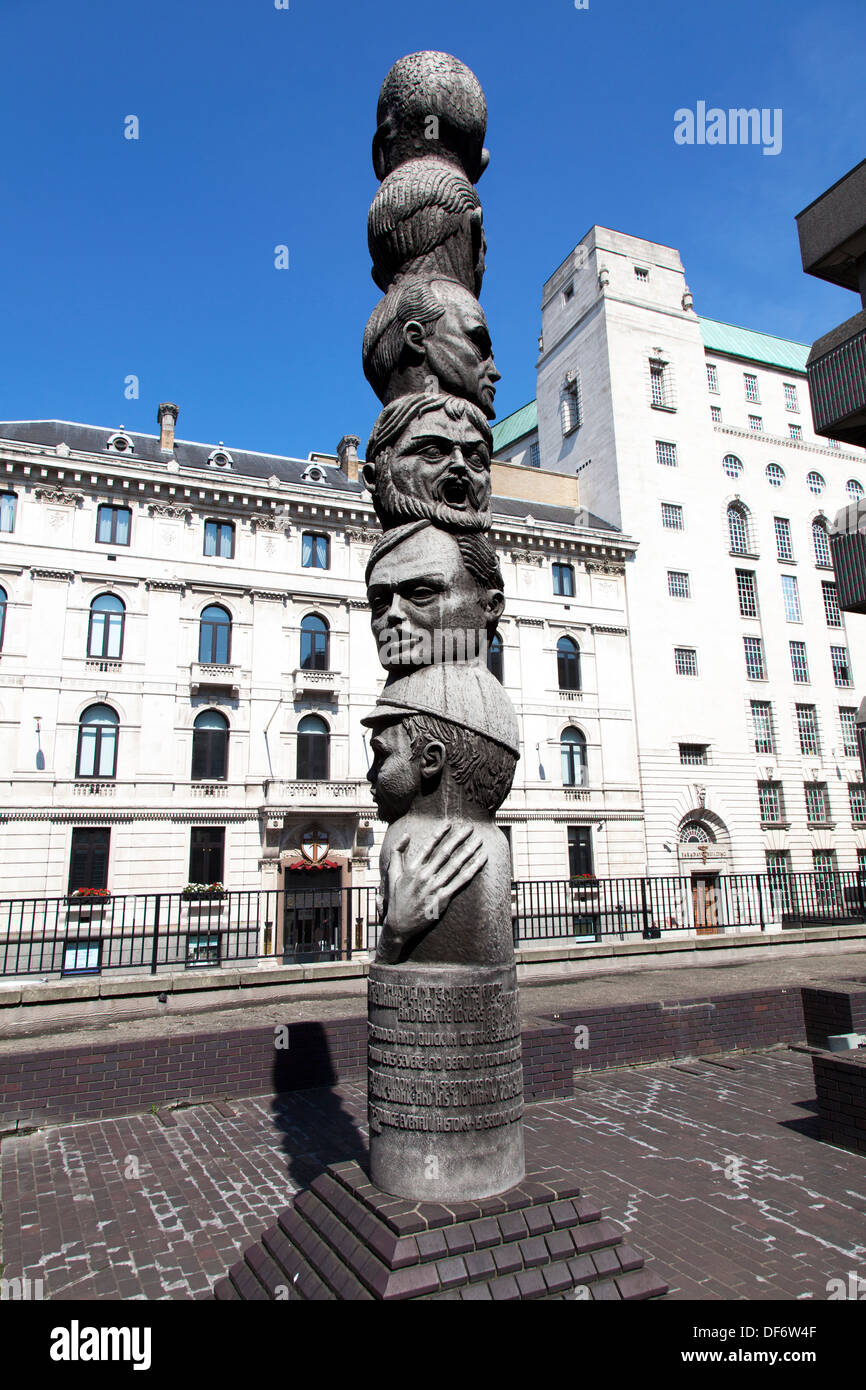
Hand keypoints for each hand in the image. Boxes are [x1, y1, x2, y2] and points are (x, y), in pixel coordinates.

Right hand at [377, 823, 486, 959]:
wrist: (400, 924)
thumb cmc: (397, 897)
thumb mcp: (392, 873)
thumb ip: (397, 852)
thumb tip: (406, 834)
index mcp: (412, 868)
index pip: (429, 846)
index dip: (440, 833)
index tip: (450, 823)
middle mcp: (424, 876)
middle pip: (445, 853)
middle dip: (459, 838)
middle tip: (470, 827)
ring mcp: (434, 888)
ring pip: (456, 865)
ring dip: (469, 851)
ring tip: (479, 840)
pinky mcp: (443, 899)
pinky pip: (461, 881)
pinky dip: (473, 869)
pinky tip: (481, 860)